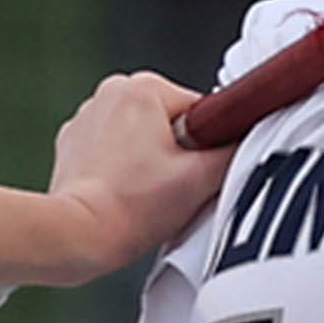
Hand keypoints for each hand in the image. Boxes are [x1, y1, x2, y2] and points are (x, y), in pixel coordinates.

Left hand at [45, 72, 229, 280]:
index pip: (202, 111)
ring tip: (144, 195)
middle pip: (172, 123)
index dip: (208, 147)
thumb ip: (235, 148)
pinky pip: (114, 152)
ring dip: (150, 164)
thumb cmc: (130, 208)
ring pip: (143, 138)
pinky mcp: (73, 145)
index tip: (194, 173)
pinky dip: (123, 172)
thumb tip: (250, 136)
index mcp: (143, 88)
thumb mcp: (202, 178)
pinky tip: (123, 195)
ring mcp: (87, 118)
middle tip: (170, 189)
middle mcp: (111, 93)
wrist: (77, 235)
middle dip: (178, 156)